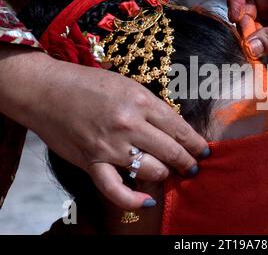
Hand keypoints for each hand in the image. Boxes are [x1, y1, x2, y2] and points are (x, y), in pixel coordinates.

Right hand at [0, 47, 207, 209]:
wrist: (46, 90)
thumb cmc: (89, 84)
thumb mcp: (127, 86)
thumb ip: (150, 107)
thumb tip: (173, 129)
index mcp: (141, 101)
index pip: (179, 128)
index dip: (196, 144)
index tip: (204, 151)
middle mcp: (129, 124)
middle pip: (171, 151)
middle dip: (187, 162)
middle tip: (193, 167)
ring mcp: (110, 146)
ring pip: (152, 170)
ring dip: (164, 174)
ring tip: (167, 173)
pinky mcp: (91, 162)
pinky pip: (115, 189)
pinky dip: (133, 199)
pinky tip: (147, 201)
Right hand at [228, 0, 267, 58]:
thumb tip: (248, 47)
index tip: (235, 18)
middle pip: (249, 0)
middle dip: (244, 19)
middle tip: (247, 38)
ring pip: (256, 16)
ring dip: (252, 30)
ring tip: (255, 45)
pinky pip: (266, 28)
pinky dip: (261, 38)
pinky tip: (261, 48)